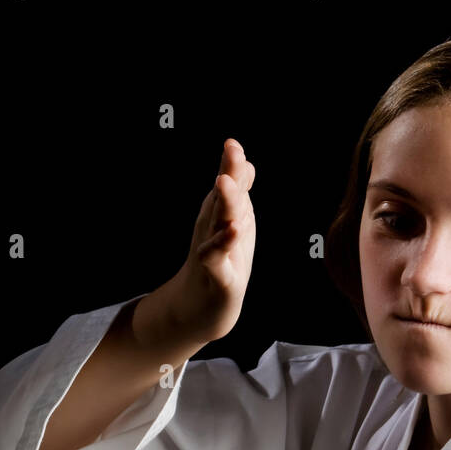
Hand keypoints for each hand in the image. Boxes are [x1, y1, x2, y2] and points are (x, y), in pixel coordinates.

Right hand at [141, 138, 256, 349]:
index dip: (230, 163)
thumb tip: (247, 162)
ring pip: (218, 222)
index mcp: (219, 213)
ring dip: (223, 202)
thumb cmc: (221, 260)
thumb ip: (239, 193)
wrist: (203, 306)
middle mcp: (212, 227)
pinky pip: (216, 257)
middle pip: (221, 195)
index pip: (227, 183)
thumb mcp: (234, 222)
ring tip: (225, 183)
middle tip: (232, 148)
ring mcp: (213, 250)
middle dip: (228, 172)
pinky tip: (233, 230)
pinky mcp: (216, 275)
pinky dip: (223, 243)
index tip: (233, 143)